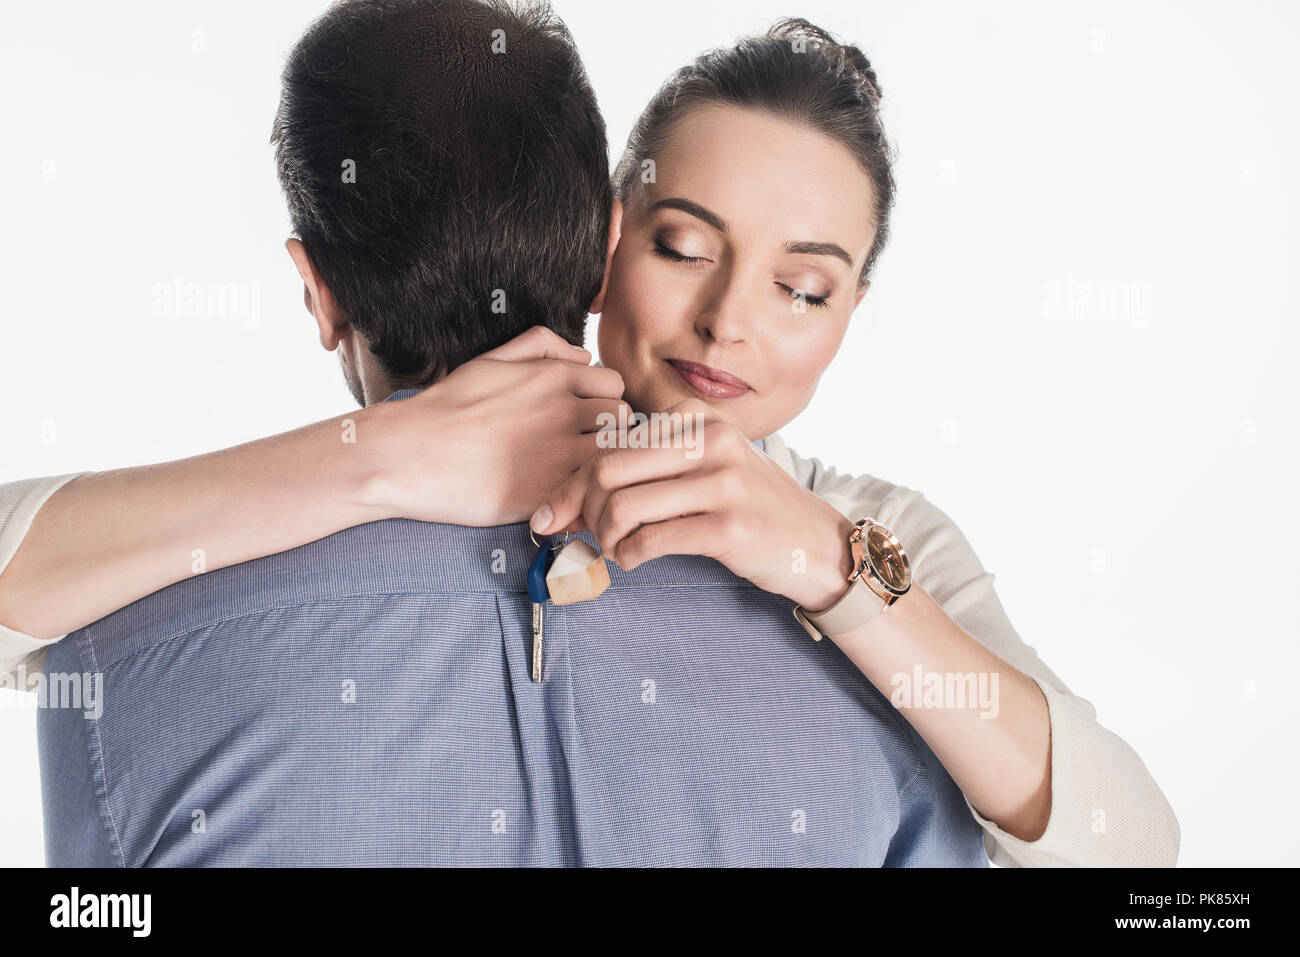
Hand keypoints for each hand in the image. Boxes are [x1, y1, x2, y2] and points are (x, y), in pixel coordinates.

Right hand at [367, 326, 628, 525]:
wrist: (407, 454)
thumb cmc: (445, 408)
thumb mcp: (491, 360)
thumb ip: (540, 346)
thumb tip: (583, 355)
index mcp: (553, 377)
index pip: (615, 385)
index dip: (604, 402)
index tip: (587, 419)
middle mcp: (564, 411)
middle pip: (622, 420)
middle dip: (610, 432)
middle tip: (587, 448)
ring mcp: (560, 454)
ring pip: (614, 456)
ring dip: (603, 464)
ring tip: (581, 473)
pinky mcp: (550, 493)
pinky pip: (593, 493)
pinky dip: (589, 496)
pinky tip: (569, 498)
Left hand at [529, 399, 855, 610]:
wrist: (814, 543)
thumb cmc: (747, 508)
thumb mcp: (701, 471)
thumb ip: (641, 475)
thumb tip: (561, 504)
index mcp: (696, 419)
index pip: (610, 442)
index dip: (573, 482)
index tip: (559, 514)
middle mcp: (710, 441)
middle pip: (607, 470)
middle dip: (583, 511)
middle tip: (589, 536)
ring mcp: (723, 482)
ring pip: (623, 507)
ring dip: (604, 538)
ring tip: (614, 550)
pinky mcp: (729, 527)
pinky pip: (650, 541)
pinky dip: (628, 557)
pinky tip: (635, 560)